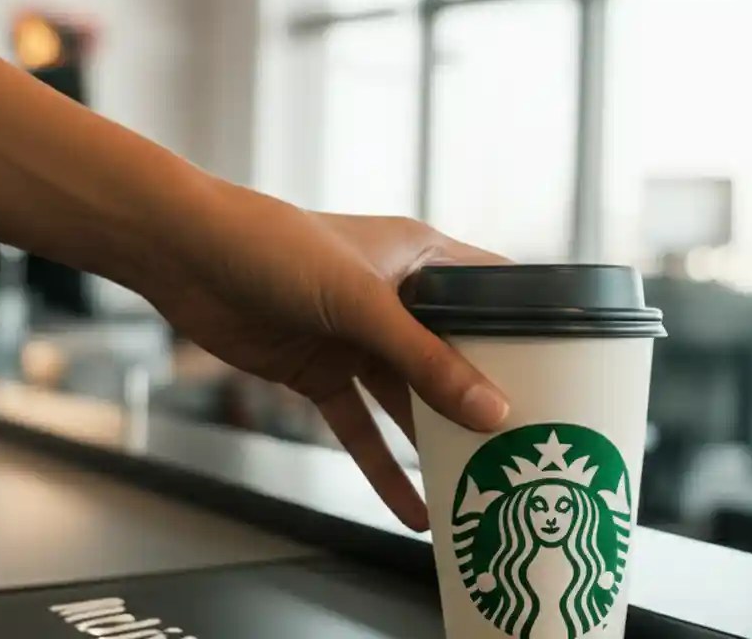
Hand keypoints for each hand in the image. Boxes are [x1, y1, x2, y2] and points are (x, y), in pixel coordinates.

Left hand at [137, 180, 508, 529]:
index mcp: (420, 258)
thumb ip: (424, 361)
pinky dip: (382, 465)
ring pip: (408, 398)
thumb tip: (490, 410)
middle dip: (482, 397)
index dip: (528, 325)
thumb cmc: (274, 245)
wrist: (185, 256)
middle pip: (453, 355)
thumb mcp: (362, 302)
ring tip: (477, 484)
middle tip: (525, 442)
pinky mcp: (321, 371)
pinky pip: (361, 427)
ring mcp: (357, 338)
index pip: (492, 289)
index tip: (567, 367)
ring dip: (434, 440)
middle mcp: (395, 299)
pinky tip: (410, 505)